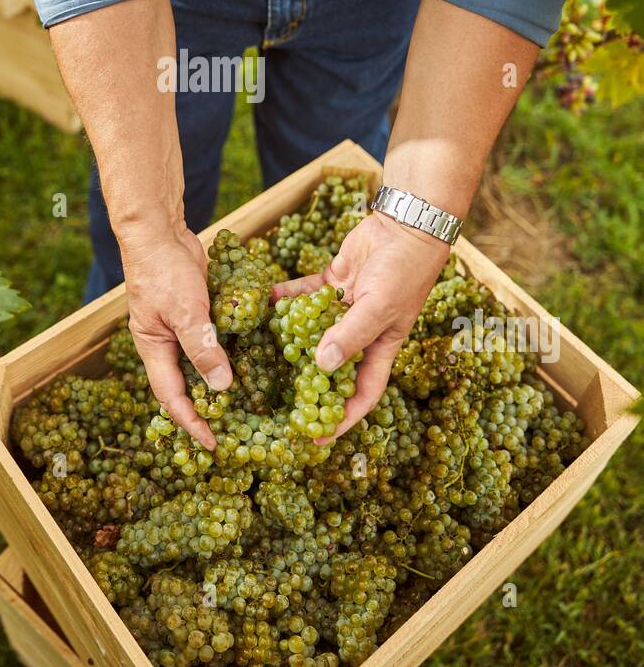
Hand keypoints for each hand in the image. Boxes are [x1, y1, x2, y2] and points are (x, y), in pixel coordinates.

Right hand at [122, 226, 231, 448]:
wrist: (160, 231)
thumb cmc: (164, 270)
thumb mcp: (186, 311)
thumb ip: (202, 348)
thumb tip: (221, 386)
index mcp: (154, 349)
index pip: (171, 397)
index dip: (191, 422)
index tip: (211, 444)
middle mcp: (166, 343)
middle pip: (186, 385)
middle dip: (206, 409)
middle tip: (233, 431)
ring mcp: (181, 328)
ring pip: (201, 363)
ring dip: (220, 380)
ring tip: (248, 402)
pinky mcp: (197, 312)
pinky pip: (213, 339)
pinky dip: (229, 351)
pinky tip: (252, 358)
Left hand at [272, 211, 448, 437]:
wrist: (406, 226)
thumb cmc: (403, 272)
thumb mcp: (380, 308)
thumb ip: (350, 335)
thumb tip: (321, 366)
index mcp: (380, 348)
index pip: (362, 395)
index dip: (342, 420)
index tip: (318, 440)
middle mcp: (361, 332)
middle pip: (332, 367)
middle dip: (308, 384)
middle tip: (276, 400)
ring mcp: (346, 308)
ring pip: (312, 331)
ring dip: (290, 338)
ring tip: (259, 351)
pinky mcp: (333, 283)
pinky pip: (304, 297)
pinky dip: (286, 299)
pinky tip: (265, 301)